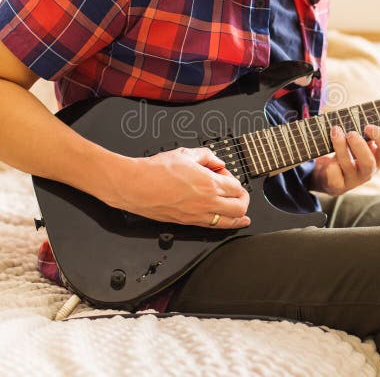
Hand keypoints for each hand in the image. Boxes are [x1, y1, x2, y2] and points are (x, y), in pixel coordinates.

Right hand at [106, 147, 250, 228]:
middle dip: (243, 199)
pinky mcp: (188, 223)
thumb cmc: (156, 170)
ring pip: (229, 221)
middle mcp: (207, 202)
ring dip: (239, 217)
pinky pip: (213, 227)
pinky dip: (225, 225)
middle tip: (239, 194)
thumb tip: (217, 162)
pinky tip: (230, 223)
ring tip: (244, 215)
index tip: (225, 175)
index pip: (236, 186)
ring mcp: (198, 215)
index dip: (234, 180)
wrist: (135, 186)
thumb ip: (206, 156)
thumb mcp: (185, 153)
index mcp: (209, 183)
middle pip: (239, 206)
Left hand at [309, 124, 379, 195]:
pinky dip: (329, 165)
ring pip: (349, 166)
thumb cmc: (344, 153)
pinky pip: (334, 175)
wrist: (325, 175)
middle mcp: (367, 172)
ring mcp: (352, 181)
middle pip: (369, 162)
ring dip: (340, 146)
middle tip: (350, 133)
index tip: (367, 126)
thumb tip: (355, 115)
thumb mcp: (354, 143)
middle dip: (359, 146)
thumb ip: (359, 133)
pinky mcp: (337, 186)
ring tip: (335, 131)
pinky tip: (326, 159)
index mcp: (377, 159)